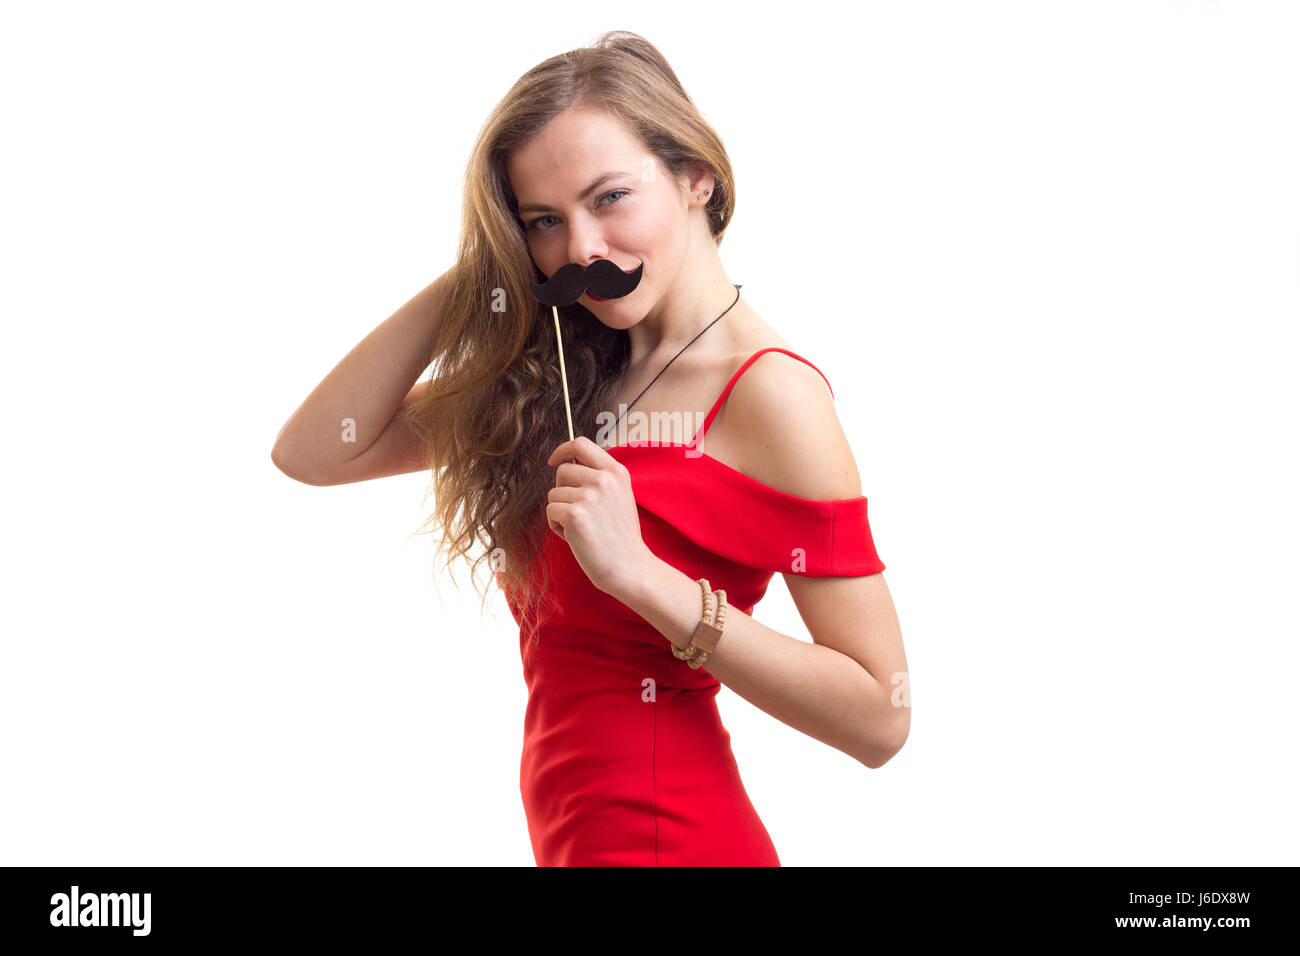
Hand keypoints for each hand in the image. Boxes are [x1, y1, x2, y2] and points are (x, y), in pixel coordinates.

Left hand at [545, 436, 652, 596]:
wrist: (629, 566)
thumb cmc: (620, 535)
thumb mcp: (619, 495)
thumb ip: (598, 476)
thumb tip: (566, 462)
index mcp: (616, 471)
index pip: (581, 444)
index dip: (562, 450)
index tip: (554, 460)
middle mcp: (603, 480)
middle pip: (562, 471)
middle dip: (563, 491)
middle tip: (581, 513)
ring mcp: (588, 497)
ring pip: (554, 494)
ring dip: (560, 512)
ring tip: (582, 528)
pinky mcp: (574, 515)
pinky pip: (550, 512)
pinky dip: (557, 526)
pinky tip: (575, 537)